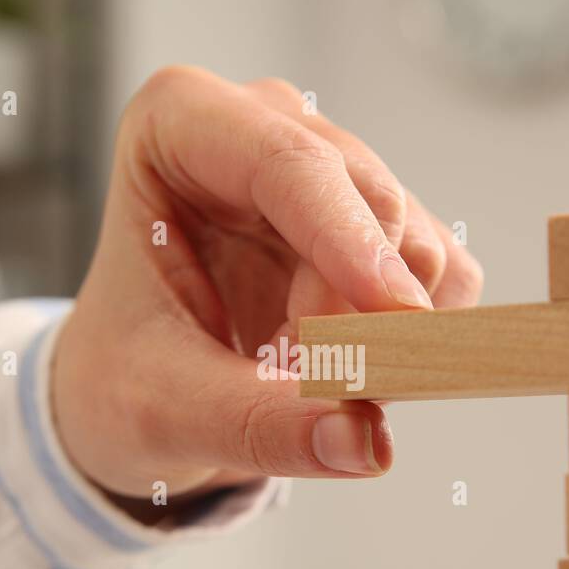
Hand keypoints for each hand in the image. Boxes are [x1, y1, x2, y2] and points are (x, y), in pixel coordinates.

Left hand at [52, 66, 483, 506]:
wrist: (140, 391)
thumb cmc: (124, 374)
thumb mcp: (164, 410)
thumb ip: (257, 426)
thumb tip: (365, 445)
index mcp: (180, 123)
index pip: (285, 160)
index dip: (347, 238)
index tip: (396, 316)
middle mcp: (269, 125)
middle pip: (369, 203)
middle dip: (362, 315)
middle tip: (323, 396)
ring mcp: (336, 172)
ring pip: (417, 245)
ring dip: (383, 338)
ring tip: (298, 382)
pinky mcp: (387, 228)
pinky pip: (444, 280)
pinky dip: (411, 343)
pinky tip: (343, 367)